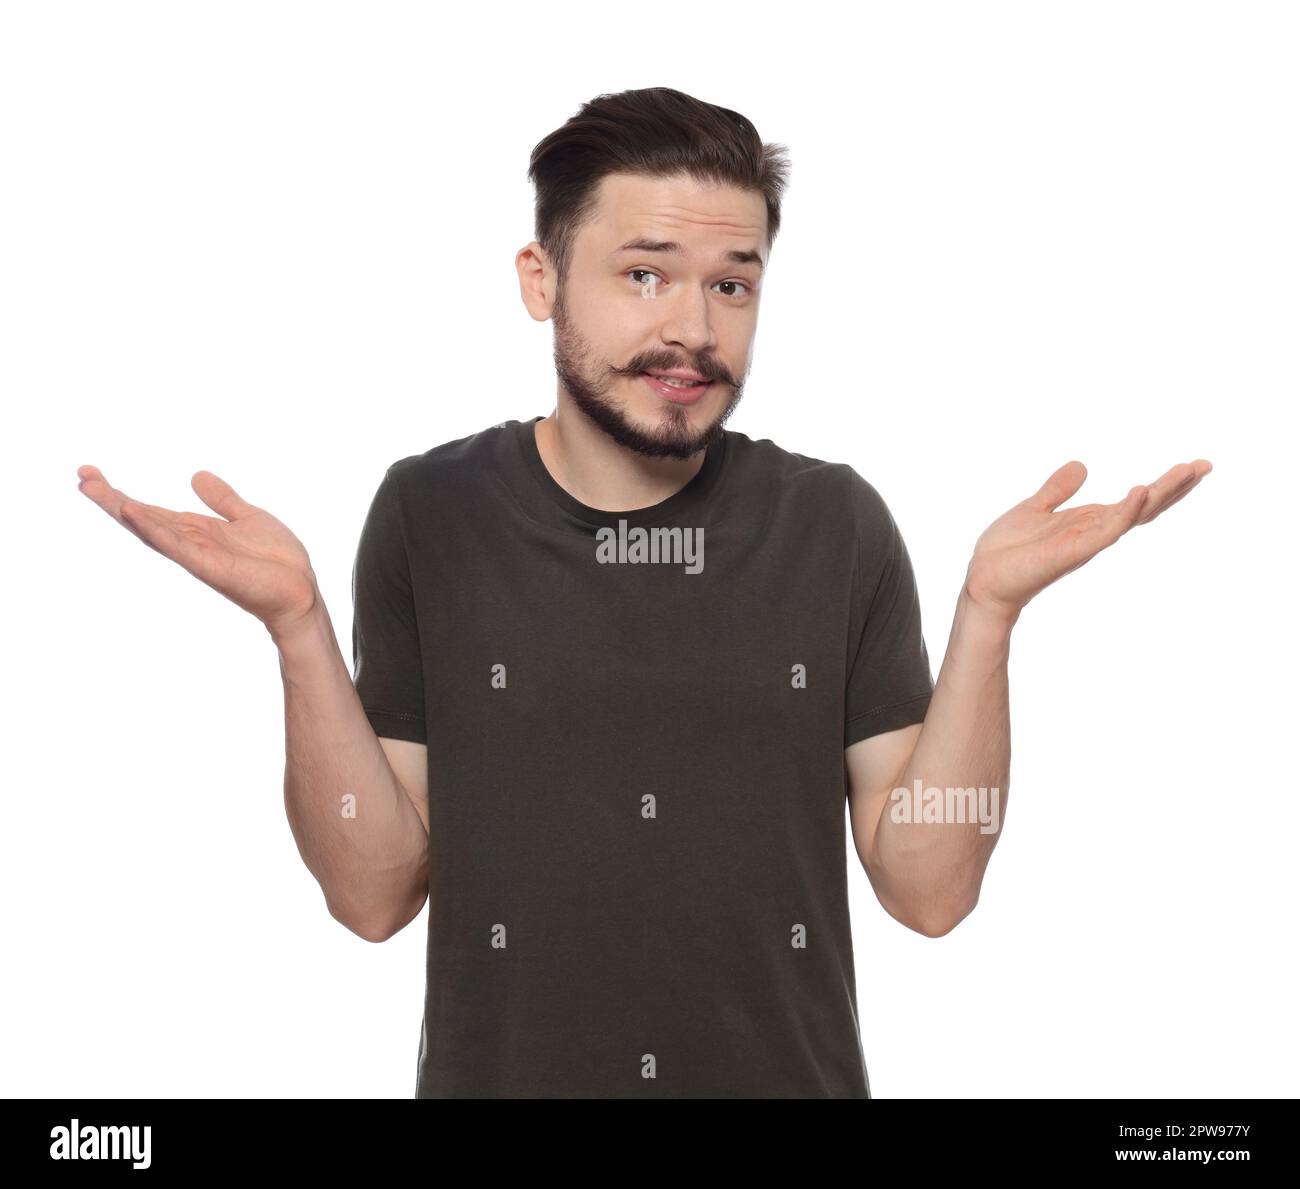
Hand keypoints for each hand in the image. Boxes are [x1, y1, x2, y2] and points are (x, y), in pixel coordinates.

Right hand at [77, 465, 321, 640]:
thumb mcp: (247, 517)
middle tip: (82, 477)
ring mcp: (197, 556)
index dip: (121, 493)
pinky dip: (154, 530)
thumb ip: (222, 500)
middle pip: (142, 519)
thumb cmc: (277, 562)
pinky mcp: (210, 567)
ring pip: (152, 531)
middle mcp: (190, 544)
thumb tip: (196, 476)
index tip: (91, 473)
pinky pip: (176, 547)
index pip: (150, 510)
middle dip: (111, 499)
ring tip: (95, 490)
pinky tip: (132, 512)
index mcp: (196, 531)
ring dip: (124, 511)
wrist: (301, 591)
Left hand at [964, 458, 1212, 622]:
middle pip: (1145, 508)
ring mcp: (1086, 542)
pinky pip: (1105, 531)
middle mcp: (1094, 532)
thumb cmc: (1007, 551)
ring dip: (1160, 494)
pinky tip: (1140, 492)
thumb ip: (1057, 490)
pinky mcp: (1072, 551)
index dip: (1164, 485)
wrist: (983, 578)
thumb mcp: (1035, 508)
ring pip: (1132, 516)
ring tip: (1186, 471)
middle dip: (1175, 487)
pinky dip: (1124, 512)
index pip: (1136, 502)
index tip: (1194, 466)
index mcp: (1088, 521)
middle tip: (1205, 466)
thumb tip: (1082, 465)